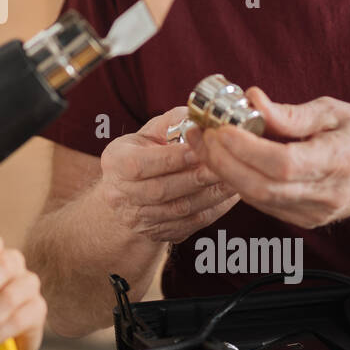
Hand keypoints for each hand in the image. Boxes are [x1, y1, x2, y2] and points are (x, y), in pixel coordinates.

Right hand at [97, 107, 241, 244]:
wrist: (126, 196)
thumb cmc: (142, 155)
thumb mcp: (146, 134)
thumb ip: (170, 123)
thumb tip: (196, 115)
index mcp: (115, 163)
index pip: (142, 164)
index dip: (173, 158)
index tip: (203, 148)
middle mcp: (120, 194)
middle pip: (162, 190)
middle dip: (197, 177)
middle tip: (226, 165)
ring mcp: (138, 218)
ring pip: (179, 210)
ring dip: (210, 195)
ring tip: (234, 179)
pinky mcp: (157, 234)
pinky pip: (189, 224)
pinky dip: (213, 211)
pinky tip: (229, 197)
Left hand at [183, 87, 349, 228]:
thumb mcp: (333, 111)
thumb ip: (290, 113)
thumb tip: (252, 100)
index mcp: (337, 161)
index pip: (280, 163)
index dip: (244, 149)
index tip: (218, 129)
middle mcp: (326, 194)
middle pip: (261, 187)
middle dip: (222, 162)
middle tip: (199, 136)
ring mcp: (316, 212)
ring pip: (257, 199)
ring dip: (225, 173)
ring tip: (203, 146)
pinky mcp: (307, 220)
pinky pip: (265, 205)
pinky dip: (241, 184)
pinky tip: (227, 163)